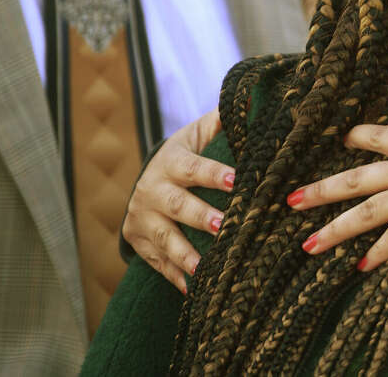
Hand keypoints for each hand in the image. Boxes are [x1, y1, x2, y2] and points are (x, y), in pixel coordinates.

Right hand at [121, 109, 232, 292]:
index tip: (236, 180)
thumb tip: (249, 98)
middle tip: (223, 226)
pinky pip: (157, 263)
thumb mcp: (198, 134)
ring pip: (164, 239)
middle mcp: (152, 190)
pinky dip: (174, 277)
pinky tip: (194, 290)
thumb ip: (222, 120)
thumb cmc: (186, 153)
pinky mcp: (139, 242)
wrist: (147, 178)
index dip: (214, 174)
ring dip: (184, 254)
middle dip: (199, 217)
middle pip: (177, 206)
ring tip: (205, 269)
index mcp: (170, 161)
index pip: (193, 167)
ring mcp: (142, 219)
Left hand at [287, 89, 387, 269]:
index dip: (356, 138)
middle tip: (290, 201)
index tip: (342, 140)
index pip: (375, 137)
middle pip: (354, 180)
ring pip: (366, 214)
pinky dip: (379, 253)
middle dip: (321, 191)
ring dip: (335, 229)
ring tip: (307, 245)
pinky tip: (359, 266)